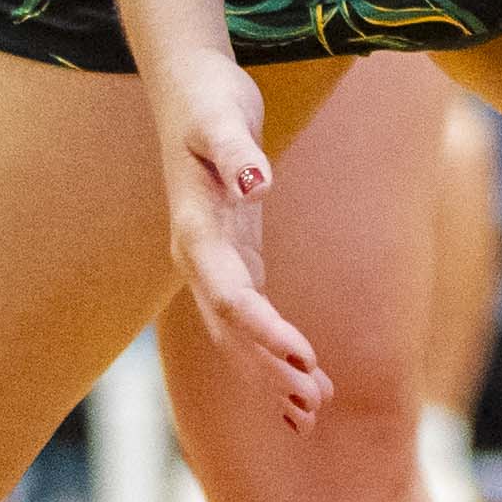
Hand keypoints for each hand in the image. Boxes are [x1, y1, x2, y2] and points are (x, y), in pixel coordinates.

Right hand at [150, 44, 320, 425]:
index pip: (231, 296)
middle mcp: (196, 257)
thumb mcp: (223, 115)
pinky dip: (272, 351)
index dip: (265, 332)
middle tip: (313, 408)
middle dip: (269, 371)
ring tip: (311, 416)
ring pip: (236, 334)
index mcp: (195, 231)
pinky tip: (306, 382)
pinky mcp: (229, 257)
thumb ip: (236, 151)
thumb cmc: (208, 98)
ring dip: (269, 376)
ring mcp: (210, 262)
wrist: (188, 86)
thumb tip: (256, 182)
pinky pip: (248, 318)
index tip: (304, 359)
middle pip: (231, 329)